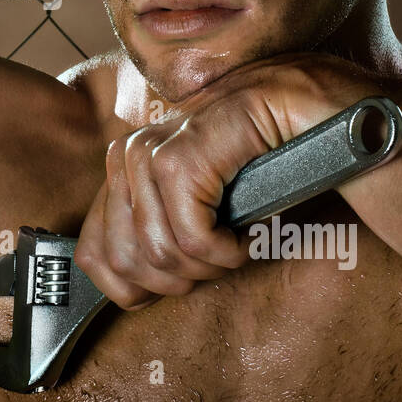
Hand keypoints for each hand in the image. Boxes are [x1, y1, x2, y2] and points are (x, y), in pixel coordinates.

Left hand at [72, 52, 384, 308]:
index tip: (180, 279)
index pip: (92, 256)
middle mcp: (126, 155)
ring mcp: (150, 153)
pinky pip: (193, 240)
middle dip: (180, 278)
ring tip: (237, 241)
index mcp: (120, 168)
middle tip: (219, 258)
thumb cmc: (256, 161)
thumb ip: (153, 232)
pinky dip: (227, 251)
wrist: (308, 111)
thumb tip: (126, 289)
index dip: (136, 287)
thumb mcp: (192, 203)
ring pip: (161, 254)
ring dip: (209, 264)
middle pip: (128, 263)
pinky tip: (246, 233)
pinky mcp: (183, 158)